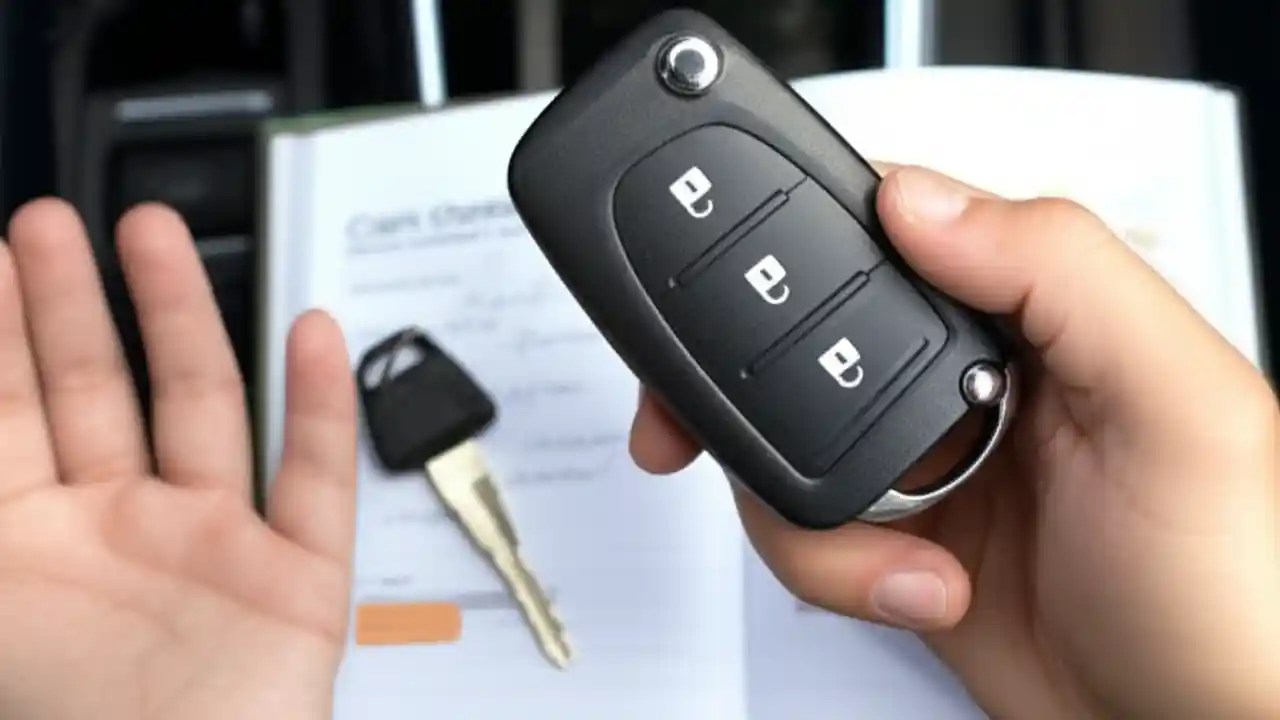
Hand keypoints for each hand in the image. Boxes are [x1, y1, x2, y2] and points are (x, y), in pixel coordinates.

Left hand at [0, 200, 356, 719]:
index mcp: (30, 554)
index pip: (4, 415)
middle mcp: (121, 541)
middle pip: (96, 395)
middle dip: (74, 304)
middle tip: (56, 222)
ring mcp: (214, 555)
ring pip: (202, 411)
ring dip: (183, 321)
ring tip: (160, 236)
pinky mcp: (298, 584)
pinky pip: (314, 478)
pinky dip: (319, 406)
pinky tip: (312, 334)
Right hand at [631, 165, 1279, 718]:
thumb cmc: (1231, 591)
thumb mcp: (1178, 405)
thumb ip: (1062, 275)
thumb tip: (917, 200)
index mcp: (1033, 309)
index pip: (892, 228)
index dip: (799, 242)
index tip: (733, 288)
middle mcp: (964, 373)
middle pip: (802, 332)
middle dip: (752, 389)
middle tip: (739, 432)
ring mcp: (918, 456)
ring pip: (781, 436)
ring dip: (806, 510)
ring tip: (905, 554)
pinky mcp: (887, 531)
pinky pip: (797, 522)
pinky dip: (827, 565)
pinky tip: (914, 583)